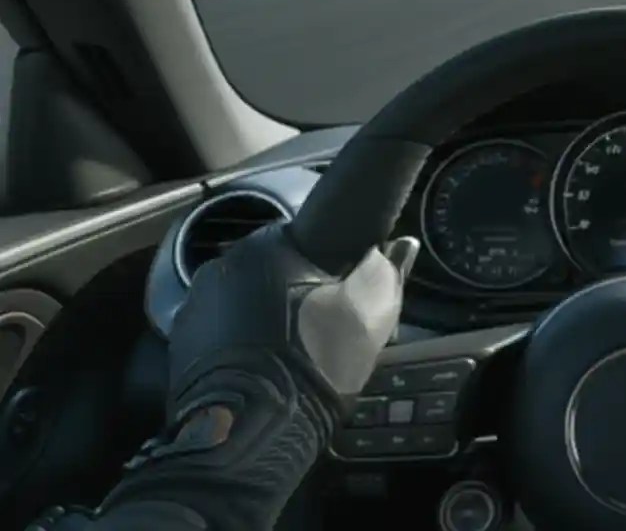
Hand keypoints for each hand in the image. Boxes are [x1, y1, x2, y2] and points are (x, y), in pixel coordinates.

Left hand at [167, 224, 415, 417]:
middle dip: (295, 292)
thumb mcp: (367, 317)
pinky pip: (221, 333)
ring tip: (290, 354)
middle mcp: (219, 266)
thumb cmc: (312, 363)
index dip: (330, 267)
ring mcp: (192, 307)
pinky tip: (261, 370)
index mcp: (264, 247)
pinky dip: (240, 343)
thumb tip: (401, 246)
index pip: (304, 240)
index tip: (345, 296)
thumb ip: (385, 272)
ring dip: (265, 317)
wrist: (248, 430)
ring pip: (245, 302)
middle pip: (271, 271)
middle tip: (322, 330)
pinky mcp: (179, 346)